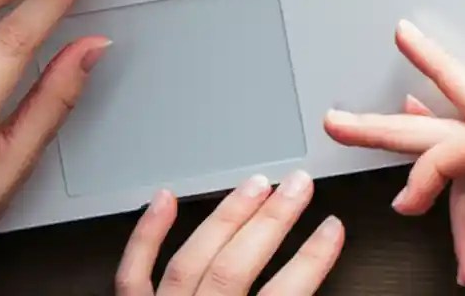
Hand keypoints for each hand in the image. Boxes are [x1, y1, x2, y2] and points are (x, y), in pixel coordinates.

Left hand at [115, 171, 344, 295]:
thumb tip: (314, 280)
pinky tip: (165, 199)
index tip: (332, 228)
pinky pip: (132, 275)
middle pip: (234, 268)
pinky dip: (147, 235)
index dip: (311, 259)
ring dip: (226, 218)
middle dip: (271, 221)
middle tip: (299, 185)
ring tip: (256, 184)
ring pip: (191, 261)